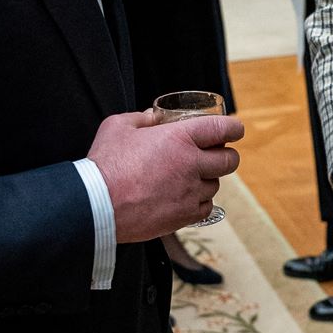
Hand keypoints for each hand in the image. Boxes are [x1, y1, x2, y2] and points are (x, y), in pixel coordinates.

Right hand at [87, 109, 243, 242]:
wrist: (97, 204)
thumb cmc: (105, 165)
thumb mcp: (118, 127)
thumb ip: (140, 119)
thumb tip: (151, 118)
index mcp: (179, 138)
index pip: (223, 129)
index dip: (234, 128)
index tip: (234, 129)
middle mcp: (191, 164)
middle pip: (230, 160)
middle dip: (226, 155)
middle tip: (215, 154)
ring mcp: (190, 192)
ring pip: (216, 185)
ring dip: (208, 179)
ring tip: (190, 177)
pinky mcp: (184, 215)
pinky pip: (205, 208)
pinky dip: (199, 202)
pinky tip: (185, 197)